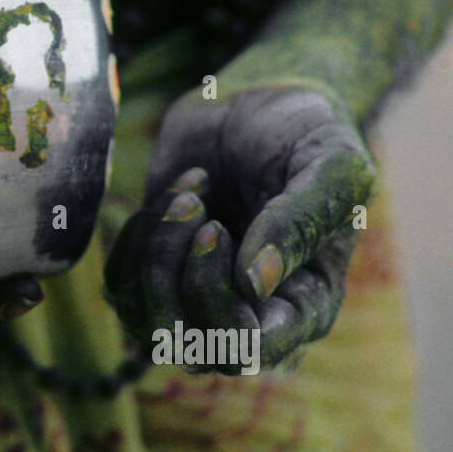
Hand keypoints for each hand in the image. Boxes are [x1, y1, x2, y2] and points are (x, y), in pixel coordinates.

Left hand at [104, 85, 373, 371]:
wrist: (263, 100)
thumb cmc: (308, 132)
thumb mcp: (330, 163)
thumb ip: (301, 221)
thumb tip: (255, 285)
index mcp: (305, 306)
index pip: (246, 350)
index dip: (215, 302)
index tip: (215, 229)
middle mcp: (251, 315)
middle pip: (186, 345)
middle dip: (176, 275)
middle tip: (195, 207)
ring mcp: (199, 298)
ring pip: (145, 319)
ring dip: (156, 248)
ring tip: (191, 190)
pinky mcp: (158, 271)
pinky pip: (121, 286)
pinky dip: (136, 235)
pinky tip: (174, 194)